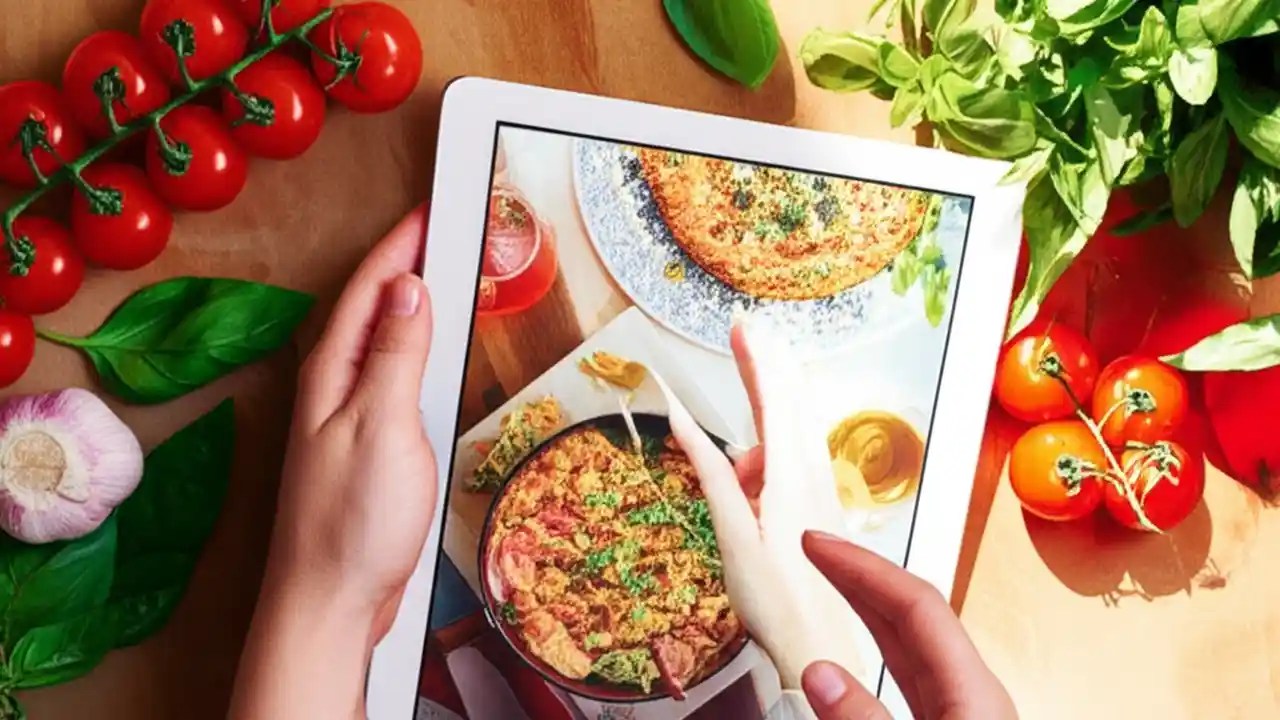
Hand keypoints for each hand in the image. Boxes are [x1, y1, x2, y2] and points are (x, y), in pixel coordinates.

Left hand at [230, 206, 436, 719]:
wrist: (329, 602)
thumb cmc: (352, 520)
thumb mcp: (382, 425)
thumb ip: (395, 355)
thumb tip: (409, 287)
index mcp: (331, 373)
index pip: (369, 288)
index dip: (401, 243)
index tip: (435, 207)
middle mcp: (332, 387)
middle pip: (369, 307)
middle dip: (405, 261)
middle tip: (447, 230)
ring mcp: (345, 417)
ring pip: (378, 341)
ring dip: (409, 304)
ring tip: (445, 276)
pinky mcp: (363, 446)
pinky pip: (388, 376)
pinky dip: (413, 350)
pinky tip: (429, 356)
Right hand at [654, 317, 867, 694]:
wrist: (823, 647)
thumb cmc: (776, 601)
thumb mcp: (732, 534)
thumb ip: (711, 471)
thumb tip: (684, 422)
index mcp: (792, 474)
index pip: (775, 397)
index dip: (757, 356)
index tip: (742, 324)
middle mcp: (814, 473)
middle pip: (794, 401)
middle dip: (769, 363)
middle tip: (747, 331)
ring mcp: (822, 488)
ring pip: (794, 431)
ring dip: (765, 415)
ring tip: (736, 460)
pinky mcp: (821, 506)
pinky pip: (793, 460)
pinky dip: (769, 451)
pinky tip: (750, 478)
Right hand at [798, 531, 1016, 719]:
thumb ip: (866, 719)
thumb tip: (818, 671)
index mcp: (974, 691)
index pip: (916, 604)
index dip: (865, 568)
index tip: (817, 544)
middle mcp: (970, 691)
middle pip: (913, 615)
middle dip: (863, 574)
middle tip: (816, 546)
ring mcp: (961, 710)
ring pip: (910, 644)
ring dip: (869, 607)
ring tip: (832, 581)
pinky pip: (909, 672)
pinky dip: (877, 647)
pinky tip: (860, 649)